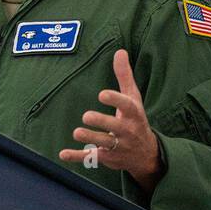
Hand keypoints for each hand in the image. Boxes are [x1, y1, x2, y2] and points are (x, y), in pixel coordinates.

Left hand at [59, 49, 162, 192]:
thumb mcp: (133, 97)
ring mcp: (118, 146)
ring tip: (77, 132)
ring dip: (90, 139)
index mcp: (133, 114)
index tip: (102, 94)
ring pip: (104, 143)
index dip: (115, 100)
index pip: (127, 106)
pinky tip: (63, 154)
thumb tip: (120, 51)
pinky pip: (92, 158)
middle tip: (86, 116)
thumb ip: (124, 76)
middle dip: (102, 122)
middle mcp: (127, 131)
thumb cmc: (135, 119)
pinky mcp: (107, 158)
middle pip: (116, 127)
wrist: (146, 154)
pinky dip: (77, 157)